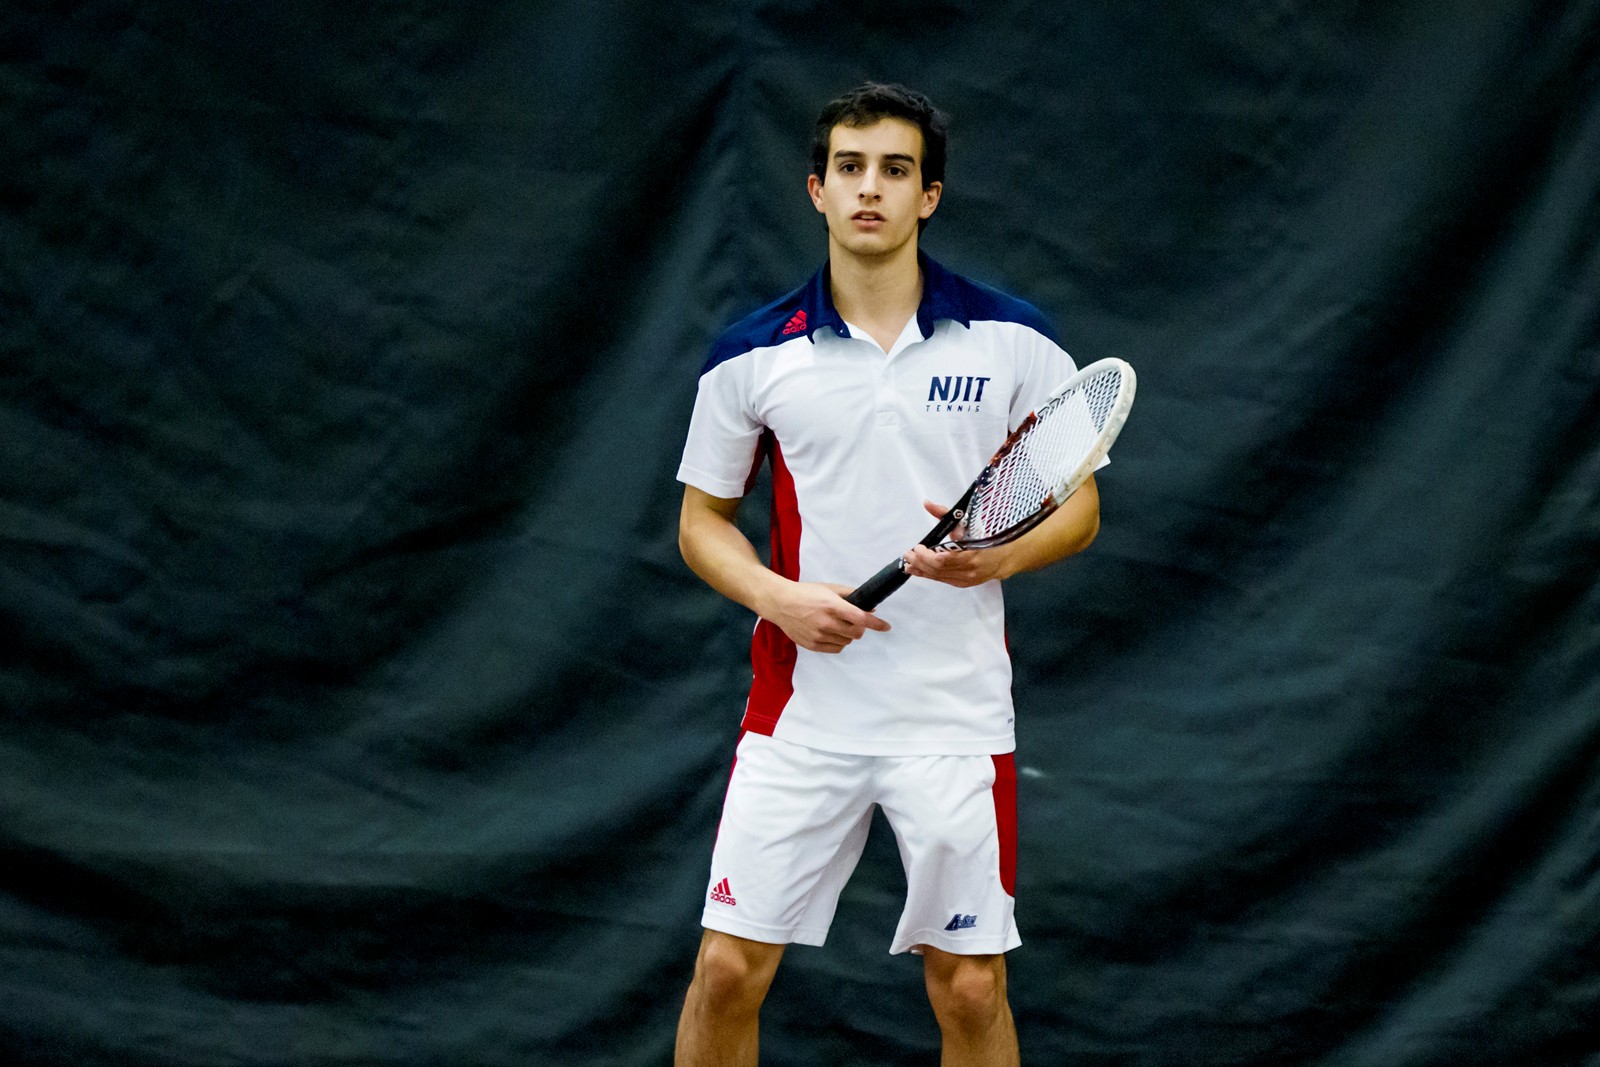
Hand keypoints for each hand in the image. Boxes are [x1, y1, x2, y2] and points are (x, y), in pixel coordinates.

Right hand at [763, 581, 890, 653]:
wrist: (780, 603)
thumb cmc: (806, 593)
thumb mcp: (830, 588)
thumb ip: (852, 596)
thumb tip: (871, 607)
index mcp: (832, 606)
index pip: (861, 619)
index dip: (877, 624)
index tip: (886, 627)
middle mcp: (826, 623)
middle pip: (856, 634)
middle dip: (859, 627)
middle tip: (852, 621)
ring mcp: (818, 636)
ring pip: (847, 642)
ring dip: (848, 635)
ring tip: (836, 625)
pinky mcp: (812, 645)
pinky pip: (836, 648)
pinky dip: (838, 642)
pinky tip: (830, 632)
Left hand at [901, 500, 1013, 587]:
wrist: (1006, 555)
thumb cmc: (986, 536)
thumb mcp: (967, 522)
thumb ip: (945, 514)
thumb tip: (927, 504)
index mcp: (972, 553)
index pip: (944, 559)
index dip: (927, 556)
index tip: (918, 547)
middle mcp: (970, 569)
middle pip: (938, 568)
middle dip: (921, 561)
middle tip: (908, 554)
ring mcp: (967, 579)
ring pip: (939, 576)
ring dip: (921, 570)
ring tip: (909, 564)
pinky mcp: (964, 583)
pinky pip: (943, 580)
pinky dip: (929, 575)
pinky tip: (919, 571)